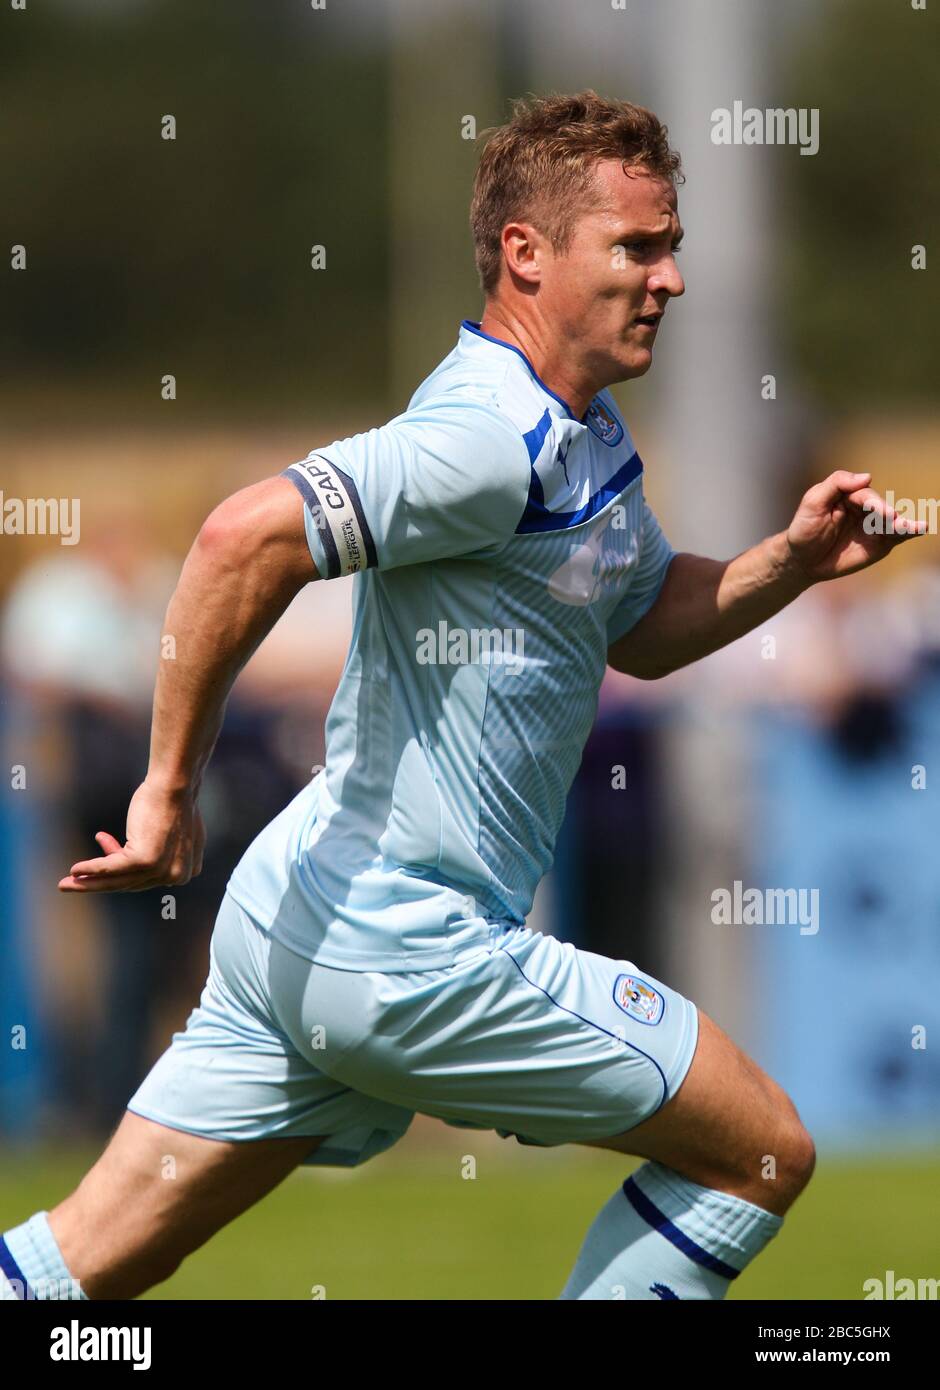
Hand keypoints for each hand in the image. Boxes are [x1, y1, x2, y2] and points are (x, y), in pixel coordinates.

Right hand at [58, 778, 205, 892]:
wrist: (174, 783)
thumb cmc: (173, 800)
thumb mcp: (172, 832)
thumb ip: (166, 851)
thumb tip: (147, 861)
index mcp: (186, 872)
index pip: (145, 877)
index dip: (121, 870)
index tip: (104, 851)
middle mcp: (176, 876)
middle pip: (129, 884)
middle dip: (98, 883)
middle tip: (76, 882)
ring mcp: (160, 870)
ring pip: (117, 880)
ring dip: (88, 882)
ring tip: (66, 883)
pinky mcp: (144, 860)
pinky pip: (110, 868)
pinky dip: (90, 868)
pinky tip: (74, 870)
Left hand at [785, 470, 926, 583]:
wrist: (802, 560)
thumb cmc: (804, 528)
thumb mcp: (813, 502)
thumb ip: (836, 484)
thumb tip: (868, 476)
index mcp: (850, 495)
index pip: (864, 495)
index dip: (873, 503)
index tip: (881, 512)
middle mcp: (865, 508)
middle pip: (881, 507)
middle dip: (887, 514)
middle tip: (892, 521)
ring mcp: (874, 526)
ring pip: (892, 521)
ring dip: (903, 524)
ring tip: (911, 528)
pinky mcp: (879, 544)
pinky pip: (896, 537)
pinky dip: (909, 532)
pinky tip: (920, 529)